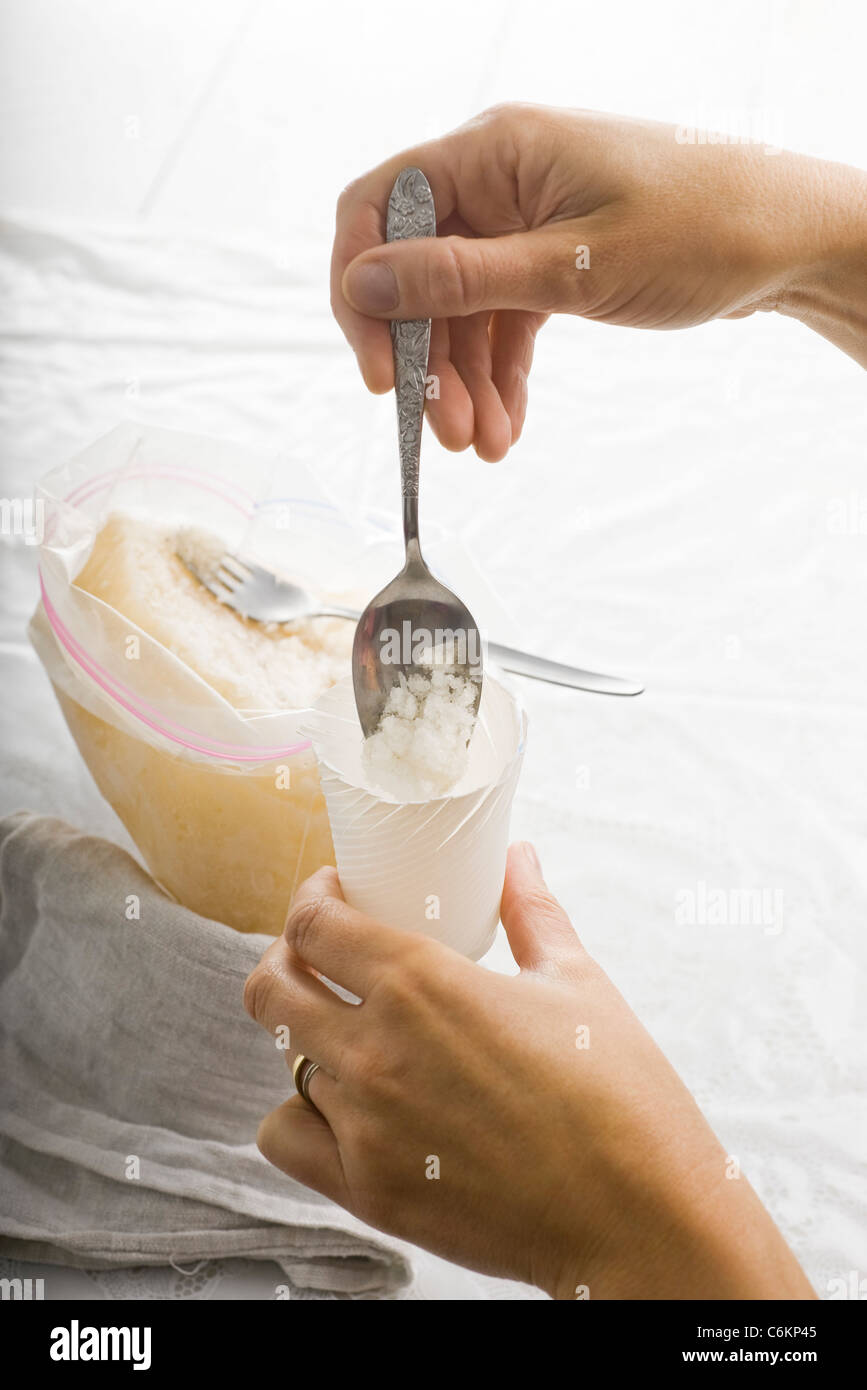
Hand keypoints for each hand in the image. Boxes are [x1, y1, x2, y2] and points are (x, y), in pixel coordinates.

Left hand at [244, 842, 813, 1298]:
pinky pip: (283, 1137)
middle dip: (288, 960)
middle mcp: (376, 1049)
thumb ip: (531, 912)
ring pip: (282, 1060)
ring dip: (306, 1037)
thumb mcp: (577, 982)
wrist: (638, 1215)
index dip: (311, 900)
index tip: (330, 897)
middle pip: (271, 986)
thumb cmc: (619, 1094)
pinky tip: (339, 1106)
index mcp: (421, 982)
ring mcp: (364, 1125)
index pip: (312, 923)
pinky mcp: (367, 1191)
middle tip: (320, 959)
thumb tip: (518, 859)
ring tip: (347, 1033)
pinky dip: (299, 1115)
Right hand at [332, 104, 866, 460]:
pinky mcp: (551, 262)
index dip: (363, 291)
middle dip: (428, 362)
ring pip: (462, 311)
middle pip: (419, 275)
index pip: (378, 210)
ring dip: (466, 383)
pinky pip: (503, 322)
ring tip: (485, 444)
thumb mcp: (572, 266)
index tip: (380, 372)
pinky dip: (501, 374)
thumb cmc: (698, 228)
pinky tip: (507, 425)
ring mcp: (524, 223)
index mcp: (493, 152)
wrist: (787, 240)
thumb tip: (366, 282)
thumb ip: (463, 279)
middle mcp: (498, 182)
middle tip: (447, 432)